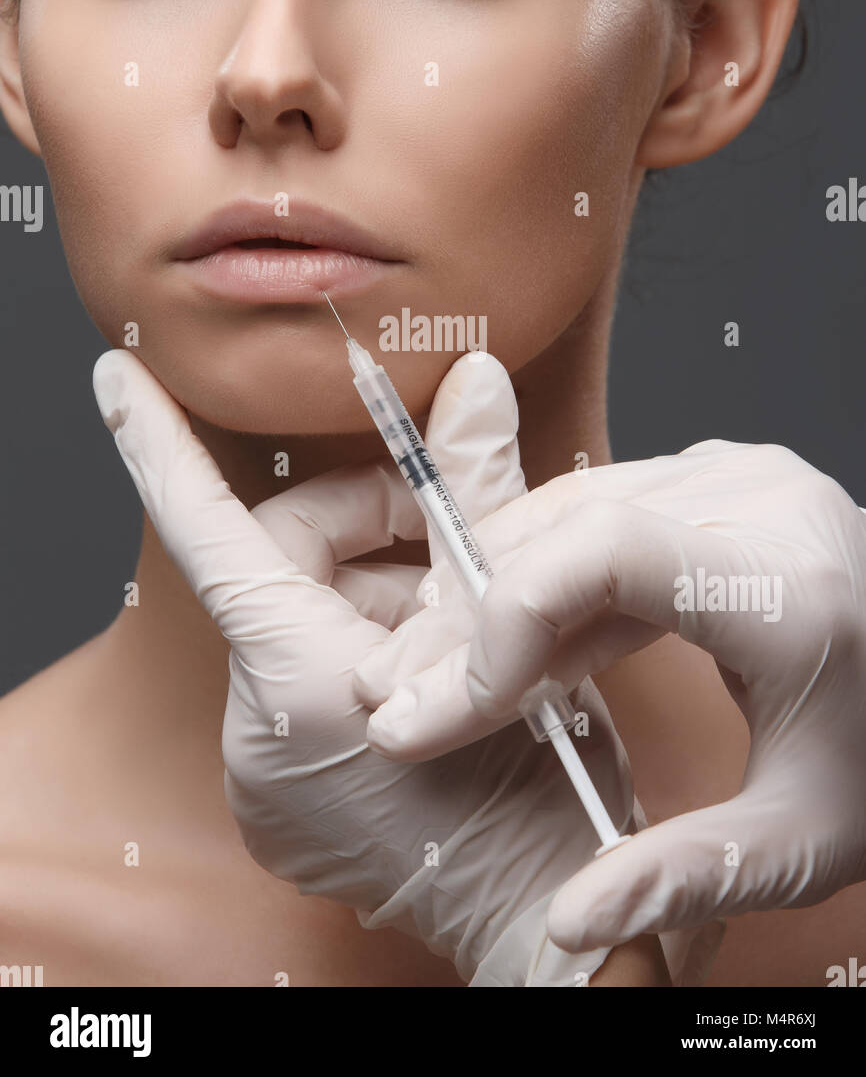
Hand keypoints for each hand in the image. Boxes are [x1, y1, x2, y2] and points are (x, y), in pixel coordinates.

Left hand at [91, 348, 642, 985]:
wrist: (551, 931)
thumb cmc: (543, 793)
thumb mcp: (518, 625)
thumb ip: (479, 492)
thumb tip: (473, 380)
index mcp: (304, 680)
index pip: (206, 531)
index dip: (155, 444)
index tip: (115, 377)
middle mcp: (258, 732)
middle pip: (284, 566)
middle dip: (365, 531)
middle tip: (451, 542)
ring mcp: (262, 776)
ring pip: (299, 625)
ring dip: (374, 597)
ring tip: (458, 622)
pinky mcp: (277, 803)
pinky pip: (297, 689)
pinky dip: (356, 656)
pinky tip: (427, 673)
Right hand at [357, 437, 865, 952]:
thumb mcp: (804, 838)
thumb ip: (686, 874)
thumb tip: (572, 924)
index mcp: (789, 587)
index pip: (607, 556)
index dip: (503, 624)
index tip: (445, 710)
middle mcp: (764, 504)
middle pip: (569, 534)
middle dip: (470, 625)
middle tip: (399, 700)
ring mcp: (741, 477)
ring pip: (569, 514)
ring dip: (490, 596)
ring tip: (428, 674)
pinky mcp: (718, 479)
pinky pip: (600, 514)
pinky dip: (540, 577)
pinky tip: (496, 643)